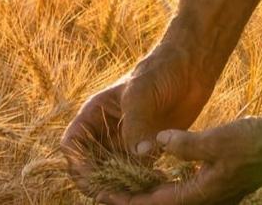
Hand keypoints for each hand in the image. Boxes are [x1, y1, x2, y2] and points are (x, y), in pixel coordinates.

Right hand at [61, 45, 216, 197]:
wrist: (189, 69)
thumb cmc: (159, 71)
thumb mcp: (141, 93)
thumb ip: (135, 123)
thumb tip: (138, 154)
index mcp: (94, 114)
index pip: (72, 145)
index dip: (76, 164)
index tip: (93, 178)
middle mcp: (105, 131)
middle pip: (89, 166)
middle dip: (98, 184)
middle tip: (115, 197)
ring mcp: (125, 142)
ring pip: (112, 175)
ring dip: (120, 188)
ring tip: (136, 195)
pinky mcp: (145, 150)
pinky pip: (136, 174)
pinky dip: (140, 184)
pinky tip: (154, 185)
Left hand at [93, 113, 261, 204]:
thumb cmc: (255, 140)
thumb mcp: (218, 139)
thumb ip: (186, 144)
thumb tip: (157, 144)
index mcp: (204, 192)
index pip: (158, 203)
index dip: (130, 200)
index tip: (106, 197)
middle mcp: (208, 197)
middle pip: (164, 204)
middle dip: (136, 198)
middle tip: (108, 192)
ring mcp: (216, 191)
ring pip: (175, 197)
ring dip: (151, 192)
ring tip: (127, 184)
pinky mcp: (221, 182)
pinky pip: (186, 188)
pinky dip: (168, 183)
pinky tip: (159, 172)